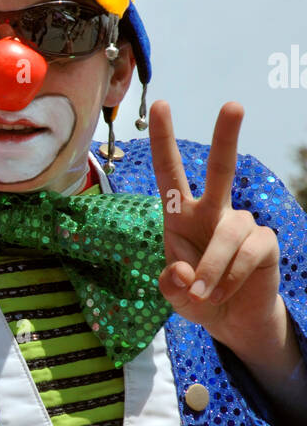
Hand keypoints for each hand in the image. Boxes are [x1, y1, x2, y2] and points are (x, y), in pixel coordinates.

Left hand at [148, 100, 282, 354]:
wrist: (231, 320)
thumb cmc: (197, 297)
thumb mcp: (173, 295)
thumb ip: (169, 284)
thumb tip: (181, 272)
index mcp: (181, 215)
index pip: (170, 173)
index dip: (164, 141)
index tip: (162, 105)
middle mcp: (213, 212)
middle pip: (221, 170)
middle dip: (226, 138)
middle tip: (233, 105)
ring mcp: (241, 224)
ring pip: (228, 232)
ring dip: (211, 268)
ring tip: (204, 294)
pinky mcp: (263, 242)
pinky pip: (247, 253)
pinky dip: (231, 277)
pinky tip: (224, 292)